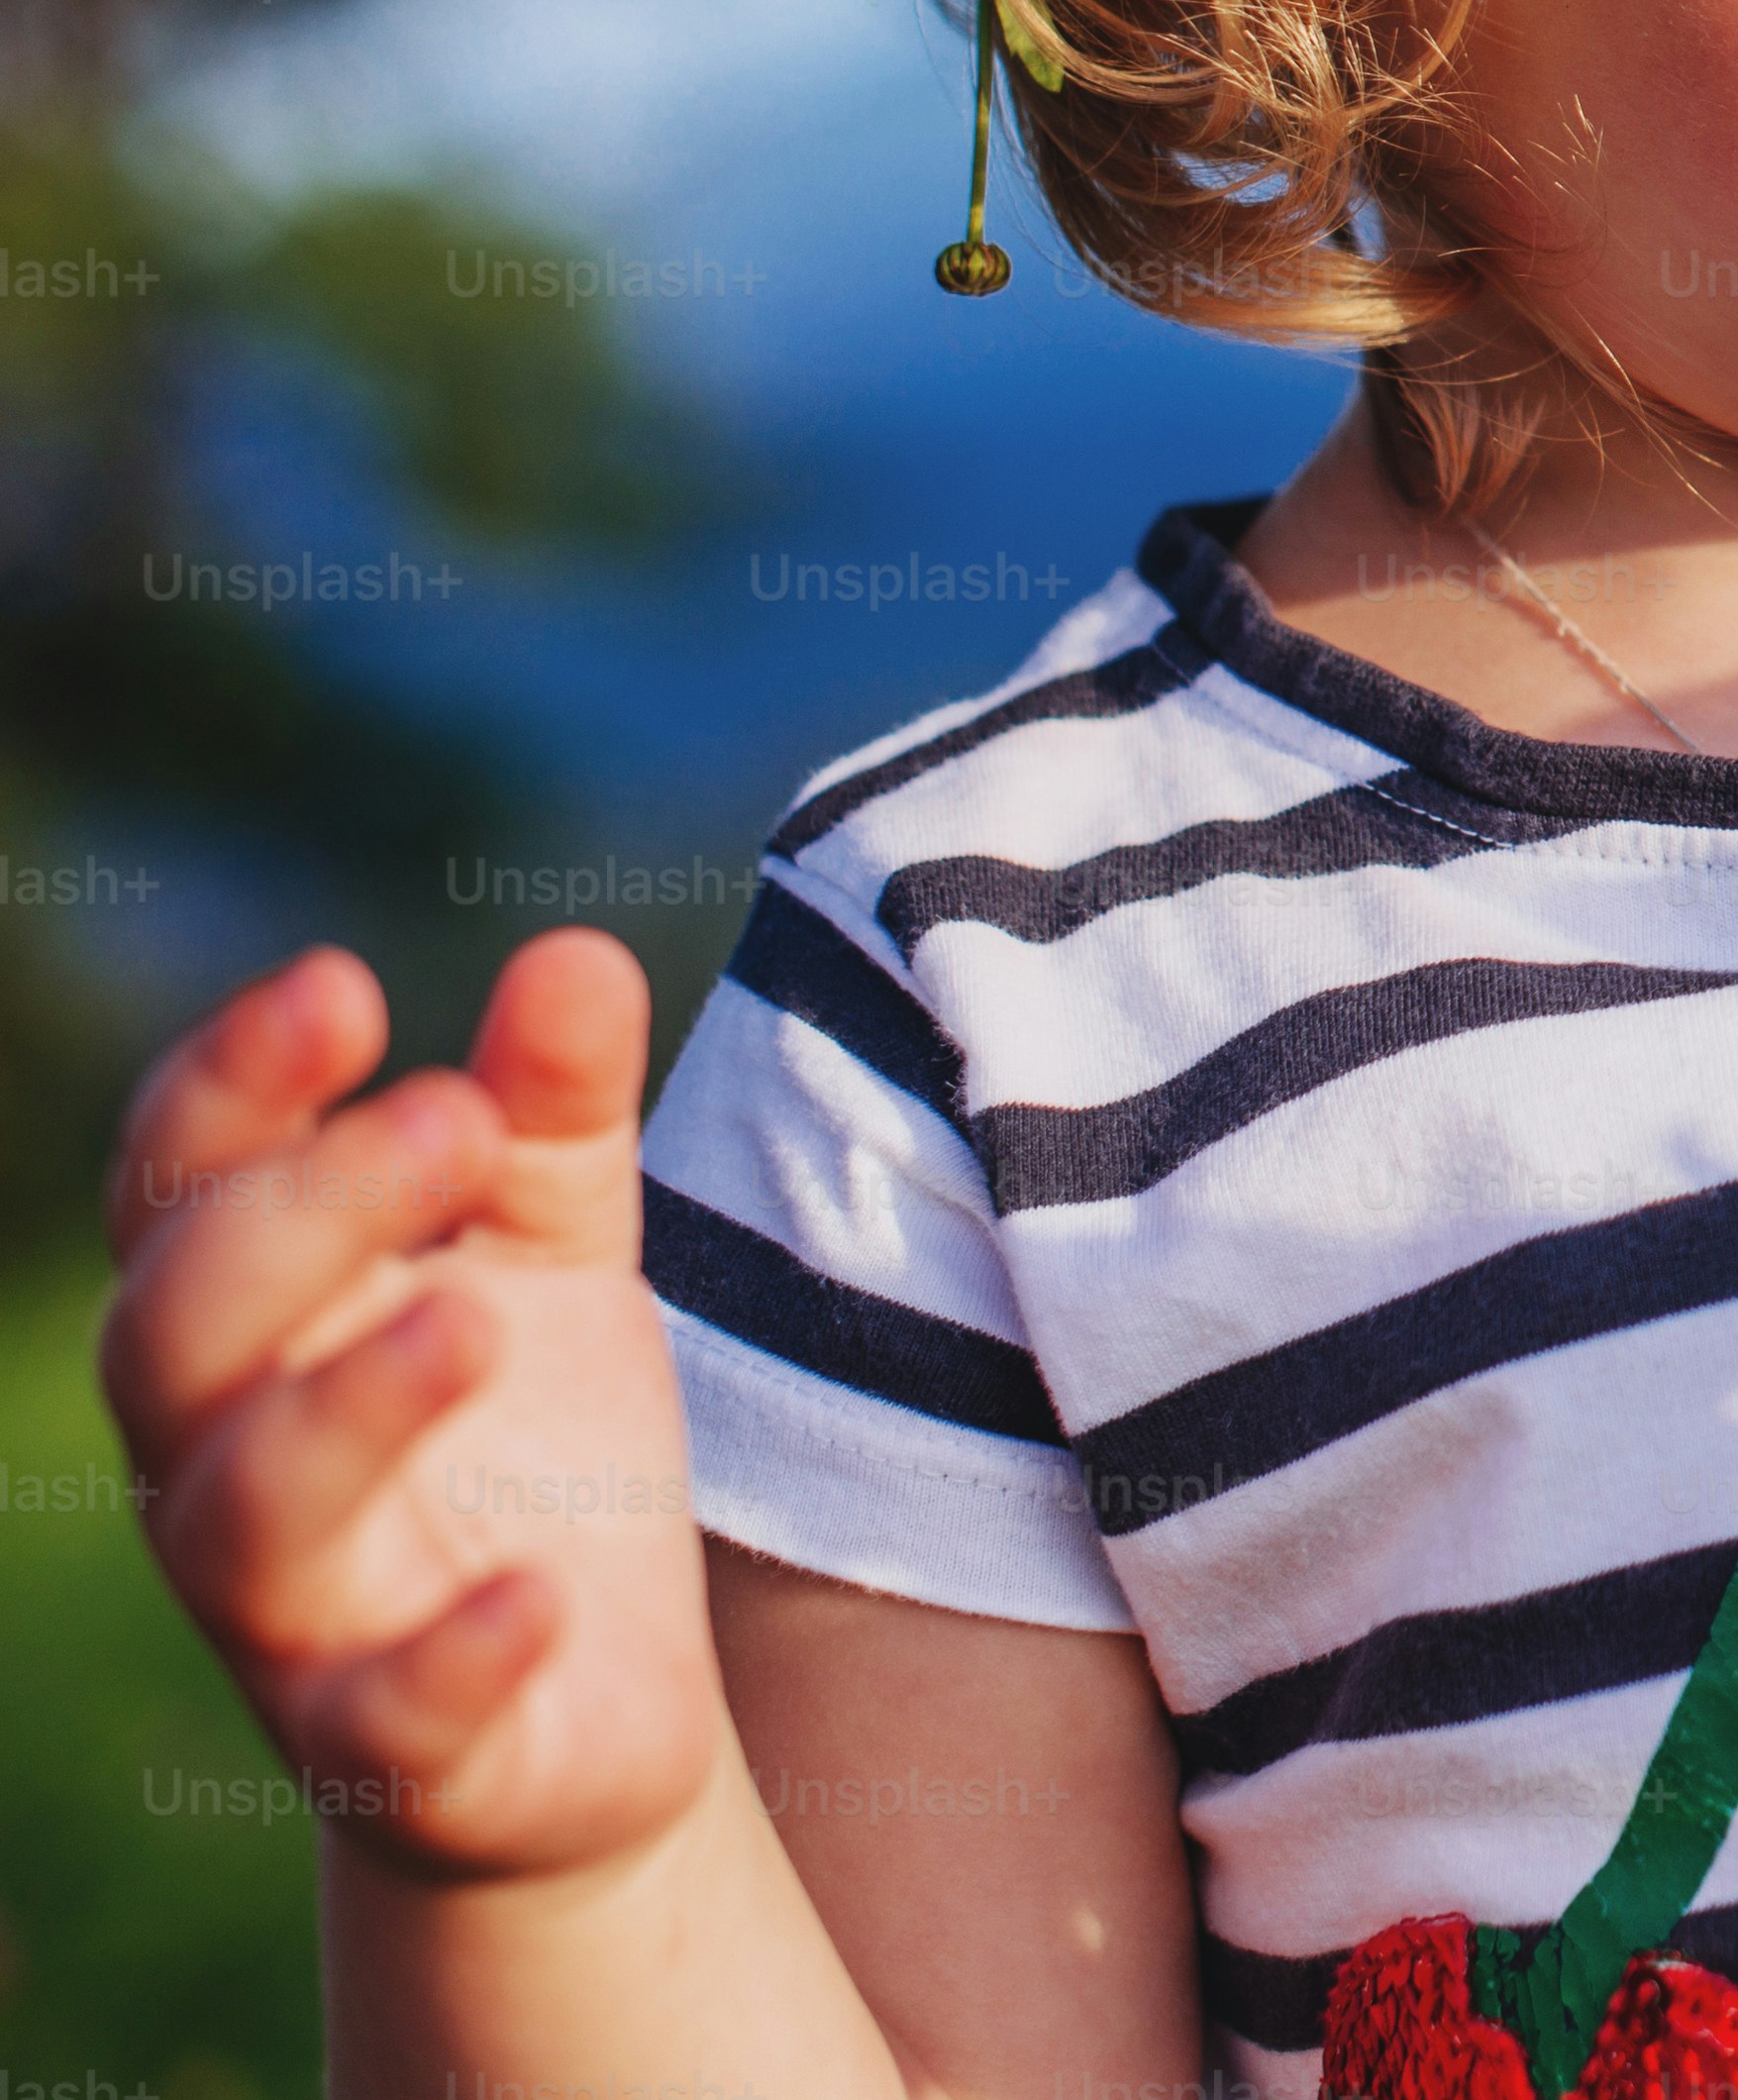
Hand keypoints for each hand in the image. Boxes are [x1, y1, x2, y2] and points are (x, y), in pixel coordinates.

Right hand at [101, 934, 732, 1890]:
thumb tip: (572, 953)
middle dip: (297, 1216)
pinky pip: (378, 1718)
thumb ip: (556, 1117)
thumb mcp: (560, 1254)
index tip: (341, 988)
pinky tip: (539, 1598)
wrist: (593, 1701)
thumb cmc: (530, 1440)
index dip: (231, 1087)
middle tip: (450, 1120)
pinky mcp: (389, 1751)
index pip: (180, 1187)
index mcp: (255, 1320)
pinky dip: (447, 1657)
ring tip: (472, 1321)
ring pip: (245, 1514)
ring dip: (342, 1410)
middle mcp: (227, 1463)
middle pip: (179, 1329)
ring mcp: (296, 1617)